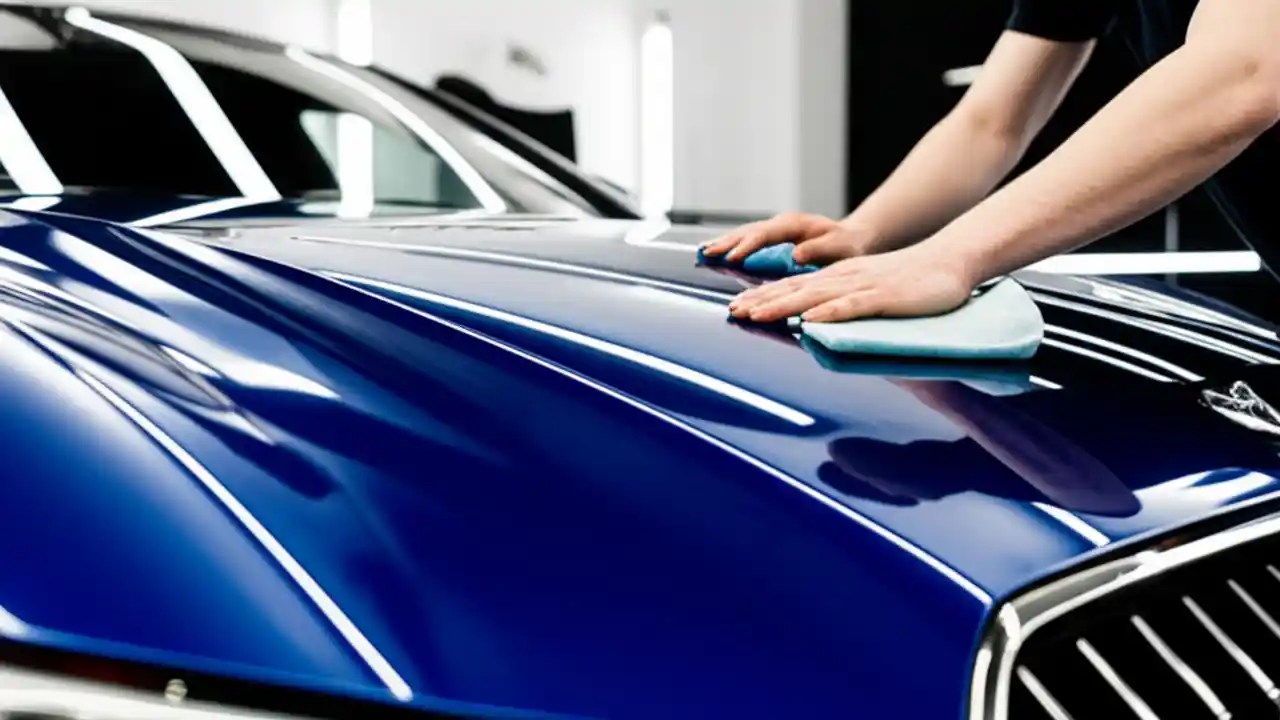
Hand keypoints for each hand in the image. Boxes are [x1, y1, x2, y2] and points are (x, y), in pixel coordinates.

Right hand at [700, 212, 876, 264]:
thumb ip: (819, 250)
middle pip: (749, 230)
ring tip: (703, 253)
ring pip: (745, 233)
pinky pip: (748, 239)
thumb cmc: (848, 246)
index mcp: (795, 224)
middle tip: (707, 253)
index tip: (733, 258)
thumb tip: (797, 254)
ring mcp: (776, 228)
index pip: (766, 234)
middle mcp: (782, 223)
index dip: (748, 245)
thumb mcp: (840, 248)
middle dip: (727, 242)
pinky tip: (716, 252)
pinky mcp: (773, 236)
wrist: (852, 238)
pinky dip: (731, 245)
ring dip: (724, 243)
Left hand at [728, 245, 975, 322]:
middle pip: (795, 290)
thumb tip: (815, 320)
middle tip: (732, 311)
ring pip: (815, 297)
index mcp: (839, 277)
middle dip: (762, 301)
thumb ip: (843, 303)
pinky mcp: (884, 296)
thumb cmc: (912, 280)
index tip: (736, 308)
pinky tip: (809, 321)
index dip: (764, 297)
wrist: (950, 261)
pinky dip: (829, 313)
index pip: (794, 287)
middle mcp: (844, 278)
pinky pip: (852, 306)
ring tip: (754, 314)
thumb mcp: (870, 290)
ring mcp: (863, 286)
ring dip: (783, 306)